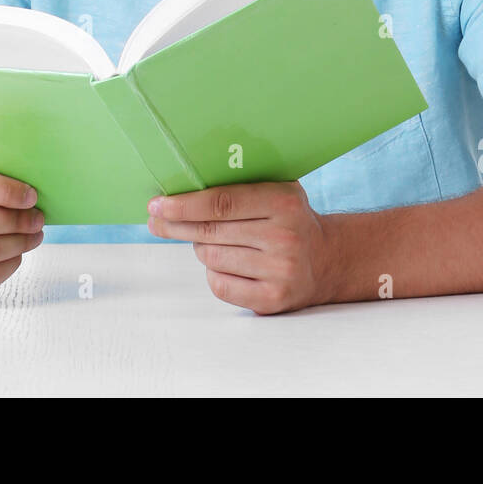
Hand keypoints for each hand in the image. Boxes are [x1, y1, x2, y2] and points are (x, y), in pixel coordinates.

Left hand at [147, 181, 341, 314]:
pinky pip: (220, 285)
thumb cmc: (289, 219)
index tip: (158, 204)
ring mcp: (279, 270)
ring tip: (210, 241)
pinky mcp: (272, 299)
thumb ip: (239, 184)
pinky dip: (214, 273)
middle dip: (176, 226)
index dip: (184, 204)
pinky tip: (226, 264)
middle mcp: (284, 236)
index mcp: (283, 200)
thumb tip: (181, 187)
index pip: (222, 202)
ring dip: (202, 248)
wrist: (326, 260)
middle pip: (211, 232)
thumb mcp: (277, 190)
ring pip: (211, 258)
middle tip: (156, 220)